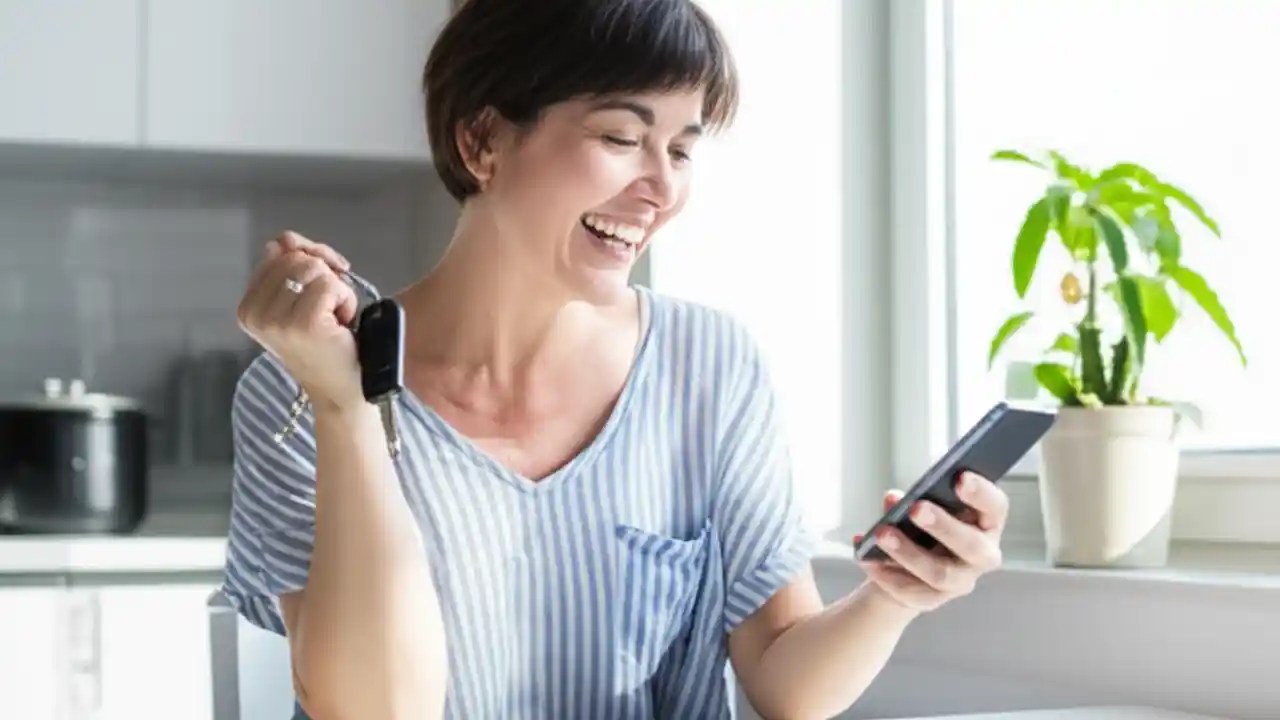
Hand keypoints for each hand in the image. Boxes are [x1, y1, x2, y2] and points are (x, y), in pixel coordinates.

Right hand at [236, 231, 363, 410]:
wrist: (341, 389)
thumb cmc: (327, 344)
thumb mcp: (303, 297)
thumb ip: (294, 263)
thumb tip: (284, 238)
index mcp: (248, 306)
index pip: (278, 251)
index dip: (310, 258)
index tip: (324, 285)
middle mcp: (255, 313)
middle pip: (296, 258)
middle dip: (324, 276)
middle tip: (330, 309)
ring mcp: (276, 320)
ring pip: (313, 269)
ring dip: (336, 290)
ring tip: (334, 318)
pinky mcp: (303, 324)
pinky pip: (330, 285)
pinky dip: (346, 300)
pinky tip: (341, 324)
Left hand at [853, 472, 1006, 613]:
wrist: (906, 565)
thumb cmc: (923, 524)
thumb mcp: (920, 505)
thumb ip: (910, 499)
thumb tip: (893, 499)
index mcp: (986, 522)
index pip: (994, 506)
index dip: (980, 492)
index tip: (959, 477)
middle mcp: (982, 555)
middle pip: (970, 545)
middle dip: (943, 526)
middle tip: (915, 507)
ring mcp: (960, 581)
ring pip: (939, 573)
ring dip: (908, 552)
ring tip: (881, 533)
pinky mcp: (933, 599)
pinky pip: (910, 591)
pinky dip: (884, 572)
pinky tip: (865, 556)